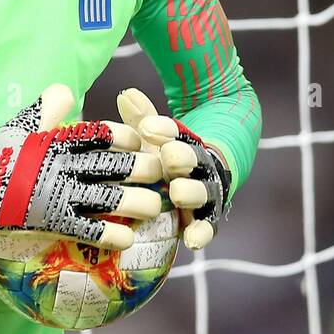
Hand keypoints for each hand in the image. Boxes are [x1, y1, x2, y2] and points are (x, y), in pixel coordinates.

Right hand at [0, 84, 161, 249]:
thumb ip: (48, 106)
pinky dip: (109, 236)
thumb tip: (67, 89)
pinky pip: (87, 231)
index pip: (102, 134)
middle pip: (114, 165)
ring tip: (155, 208)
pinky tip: (128, 239)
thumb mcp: (20, 123)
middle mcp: (63, 166)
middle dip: (143, 169)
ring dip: (136, 204)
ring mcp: (58, 195)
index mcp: (58, 140)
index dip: (128, 137)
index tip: (144, 141)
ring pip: (108, 199)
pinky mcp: (51, 222)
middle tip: (164, 173)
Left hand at [117, 88, 231, 250]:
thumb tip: (125, 94)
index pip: (174, 133)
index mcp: (182, 143)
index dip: (163, 129)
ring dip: (191, 192)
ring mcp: (204, 193)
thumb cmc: (167, 156)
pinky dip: (202, 232)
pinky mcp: (207, 219)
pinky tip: (192, 239)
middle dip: (181, 157)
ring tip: (178, 192)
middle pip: (191, 160)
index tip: (147, 128)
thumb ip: (141, 118)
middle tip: (168, 156)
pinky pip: (207, 226)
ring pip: (202, 191)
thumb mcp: (154, 138)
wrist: (208, 175)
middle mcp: (197, 167)